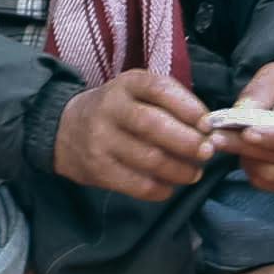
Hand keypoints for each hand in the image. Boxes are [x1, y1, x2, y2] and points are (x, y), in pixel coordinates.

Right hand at [53, 69, 216, 201]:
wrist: (64, 129)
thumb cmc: (117, 110)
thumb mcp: (137, 93)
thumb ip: (170, 104)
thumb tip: (209, 130)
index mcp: (127, 84)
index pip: (160, 89)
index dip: (189, 107)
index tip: (208, 125)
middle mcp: (111, 108)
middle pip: (154, 126)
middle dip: (188, 142)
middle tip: (207, 153)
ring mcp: (101, 139)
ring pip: (149, 159)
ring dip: (179, 170)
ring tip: (194, 173)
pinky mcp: (97, 169)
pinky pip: (136, 184)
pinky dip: (160, 189)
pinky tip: (169, 187)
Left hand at [210, 59, 273, 193]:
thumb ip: (258, 95)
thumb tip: (239, 118)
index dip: (272, 137)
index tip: (245, 132)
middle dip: (248, 148)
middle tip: (217, 137)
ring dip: (248, 159)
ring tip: (232, 141)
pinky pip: (273, 184)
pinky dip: (253, 171)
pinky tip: (246, 153)